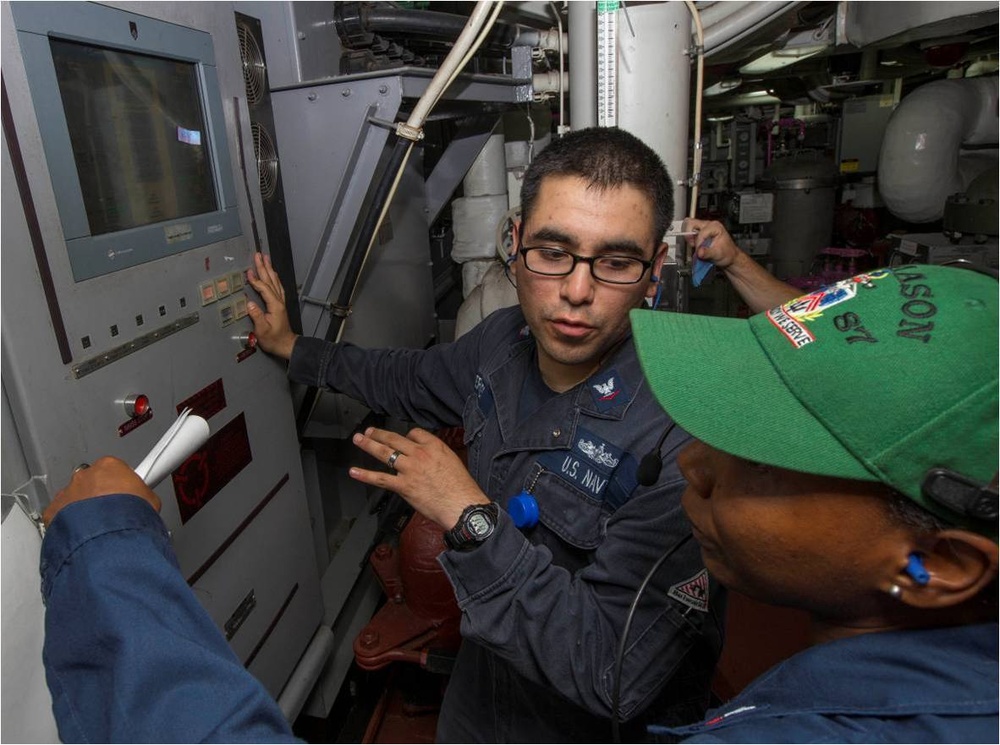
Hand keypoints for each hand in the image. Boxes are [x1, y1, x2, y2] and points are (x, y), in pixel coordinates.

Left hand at [43, 456, 160, 526]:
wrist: (109, 535)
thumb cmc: (129, 514)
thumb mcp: (150, 500)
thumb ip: (142, 495)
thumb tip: (146, 503)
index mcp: (109, 466)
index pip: (115, 470)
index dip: (122, 484)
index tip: (126, 492)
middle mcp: (85, 475)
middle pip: (92, 482)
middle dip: (101, 496)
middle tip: (114, 513)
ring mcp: (67, 492)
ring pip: (75, 499)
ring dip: (84, 510)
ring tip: (99, 527)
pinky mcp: (54, 511)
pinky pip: (59, 515)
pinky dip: (69, 524)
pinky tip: (83, 534)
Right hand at [246, 252, 297, 359]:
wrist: (286, 345)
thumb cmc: (274, 339)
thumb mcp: (262, 330)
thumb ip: (256, 316)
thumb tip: (250, 304)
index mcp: (275, 306)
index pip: (264, 289)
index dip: (256, 280)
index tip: (248, 272)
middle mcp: (279, 301)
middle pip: (271, 280)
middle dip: (264, 267)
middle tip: (259, 255)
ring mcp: (280, 302)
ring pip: (275, 281)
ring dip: (270, 269)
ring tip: (265, 259)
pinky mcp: (280, 304)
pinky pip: (277, 286)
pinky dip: (274, 278)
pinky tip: (272, 273)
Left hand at [350, 427, 489, 529]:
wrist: (462, 505)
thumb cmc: (462, 487)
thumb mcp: (453, 461)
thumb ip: (437, 456)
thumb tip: (427, 458)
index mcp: (434, 446)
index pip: (414, 433)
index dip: (406, 436)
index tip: (402, 439)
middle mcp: (420, 454)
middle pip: (395, 439)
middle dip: (379, 434)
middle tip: (368, 431)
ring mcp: (409, 469)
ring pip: (384, 453)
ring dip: (368, 445)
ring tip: (358, 440)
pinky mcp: (403, 486)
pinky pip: (381, 479)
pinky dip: (365, 475)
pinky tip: (354, 472)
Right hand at [681, 219, 743, 269]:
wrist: (729, 256)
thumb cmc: (727, 253)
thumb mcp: (718, 254)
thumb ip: (708, 253)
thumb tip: (699, 252)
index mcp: (715, 227)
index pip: (701, 232)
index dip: (698, 243)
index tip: (699, 251)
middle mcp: (709, 225)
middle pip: (691, 223)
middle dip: (689, 235)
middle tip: (693, 244)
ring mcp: (703, 227)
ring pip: (689, 226)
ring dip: (689, 237)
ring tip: (694, 245)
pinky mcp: (699, 232)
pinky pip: (689, 232)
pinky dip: (689, 239)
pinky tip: (695, 245)